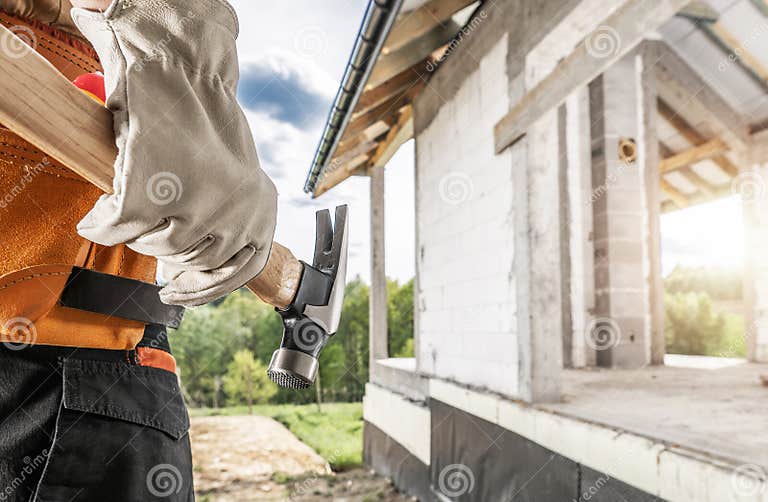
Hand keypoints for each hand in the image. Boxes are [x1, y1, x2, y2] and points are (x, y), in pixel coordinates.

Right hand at [71, 0, 277, 306]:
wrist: (179, 69)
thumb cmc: (204, 121)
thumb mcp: (235, 177)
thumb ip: (229, 218)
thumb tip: (202, 263)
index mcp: (262, 210)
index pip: (239, 270)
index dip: (204, 288)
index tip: (176, 292)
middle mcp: (238, 212)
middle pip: (191, 258)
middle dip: (164, 246)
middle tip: (148, 226)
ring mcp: (197, 206)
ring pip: (156, 247)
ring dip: (137, 234)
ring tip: (129, 211)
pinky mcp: (152, 194)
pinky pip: (118, 229)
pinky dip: (102, 226)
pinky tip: (97, 218)